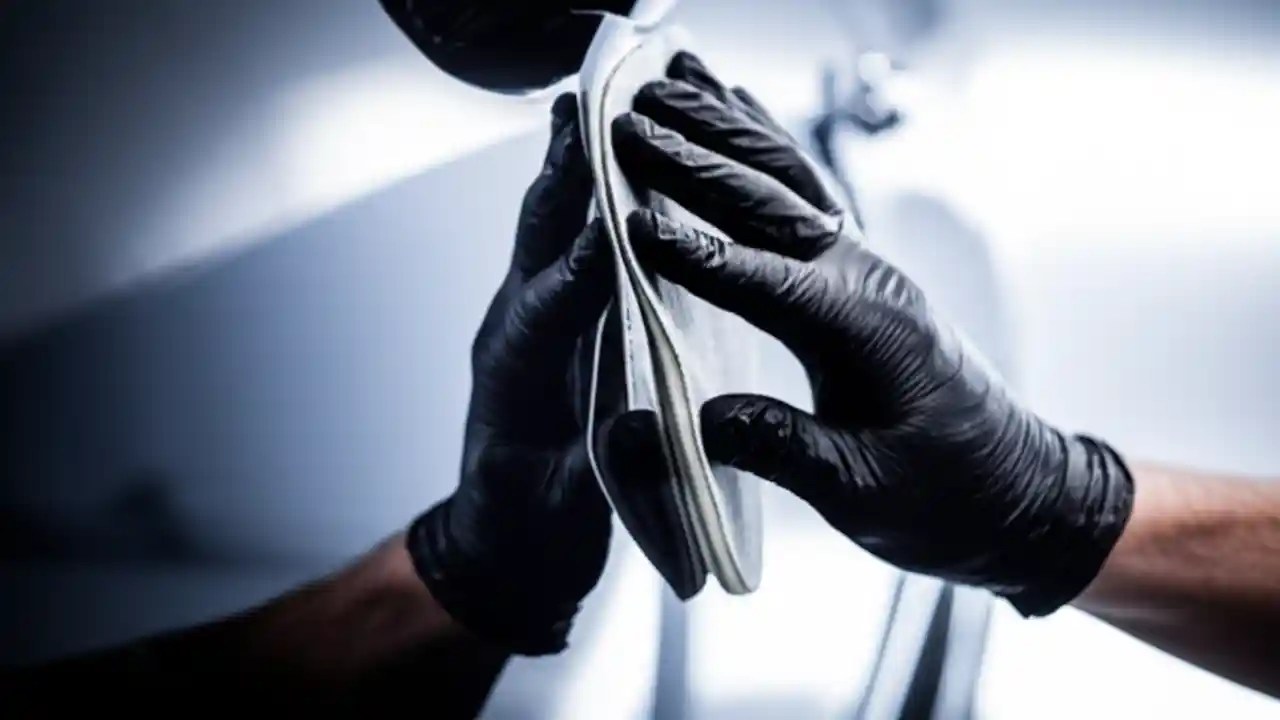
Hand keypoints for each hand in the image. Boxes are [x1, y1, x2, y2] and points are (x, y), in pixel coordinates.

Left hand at [407, 96, 653, 654]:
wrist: (501, 551)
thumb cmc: (528, 533)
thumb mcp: (563, 512)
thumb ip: (602, 465)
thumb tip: (641, 423)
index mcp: (516, 376)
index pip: (550, 308)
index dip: (583, 266)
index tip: (613, 220)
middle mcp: (518, 332)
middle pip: (538, 241)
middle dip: (560, 178)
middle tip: (583, 109)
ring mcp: (533, 322)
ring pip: (547, 234)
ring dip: (567, 172)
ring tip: (591, 106)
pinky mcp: (554, 325)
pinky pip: (568, 251)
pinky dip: (587, 203)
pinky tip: (616, 166)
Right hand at [614, 54, 1134, 615]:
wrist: (1015, 487)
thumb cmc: (944, 493)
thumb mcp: (860, 492)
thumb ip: (781, 450)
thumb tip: (699, 419)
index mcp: (862, 329)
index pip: (764, 280)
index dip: (697, 255)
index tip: (633, 225)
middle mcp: (863, 278)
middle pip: (769, 202)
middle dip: (696, 160)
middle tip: (627, 124)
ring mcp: (864, 264)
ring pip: (787, 177)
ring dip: (726, 128)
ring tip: (669, 82)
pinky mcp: (858, 269)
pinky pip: (803, 189)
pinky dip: (764, 142)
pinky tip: (736, 105)